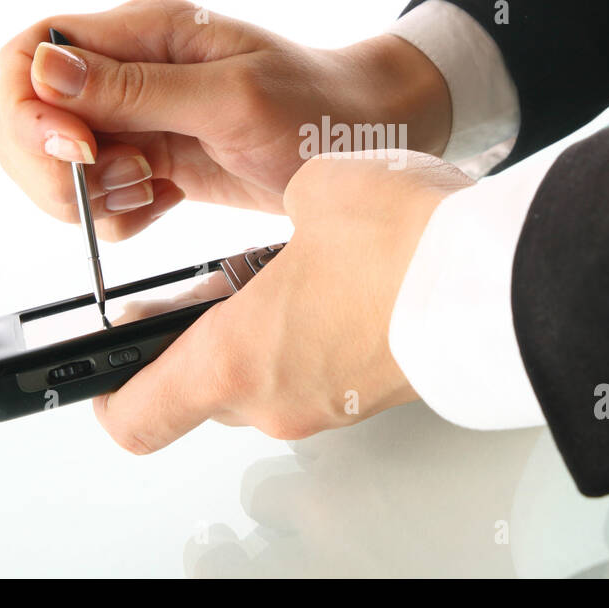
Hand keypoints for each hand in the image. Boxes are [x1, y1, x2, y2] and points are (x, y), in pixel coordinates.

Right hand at [0, 0, 450, 239]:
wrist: (372, 138)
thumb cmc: (320, 105)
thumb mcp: (233, 97)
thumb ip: (137, 88)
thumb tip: (43, 71)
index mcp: (140, 32)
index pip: (29, 54)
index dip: (29, 109)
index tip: (79, 150)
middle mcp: (128, 71)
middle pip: (26, 116)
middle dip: (52, 166)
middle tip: (124, 184)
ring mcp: (138, 118)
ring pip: (55, 163)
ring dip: (88, 196)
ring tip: (151, 192)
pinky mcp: (153, 161)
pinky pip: (99, 197)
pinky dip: (118, 215)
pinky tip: (163, 205)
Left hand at [92, 151, 473, 451]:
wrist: (506, 277)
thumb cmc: (406, 242)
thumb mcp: (312, 191)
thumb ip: (280, 212)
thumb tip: (297, 210)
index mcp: (236, 358)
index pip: (135, 416)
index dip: (106, 390)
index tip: (101, 360)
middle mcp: (276, 400)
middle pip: (198, 394)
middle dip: (191, 342)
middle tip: (201, 291)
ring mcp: (328, 408)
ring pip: (261, 383)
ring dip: (256, 338)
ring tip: (281, 273)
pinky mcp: (371, 396)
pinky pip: (314, 377)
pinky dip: (307, 342)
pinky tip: (337, 286)